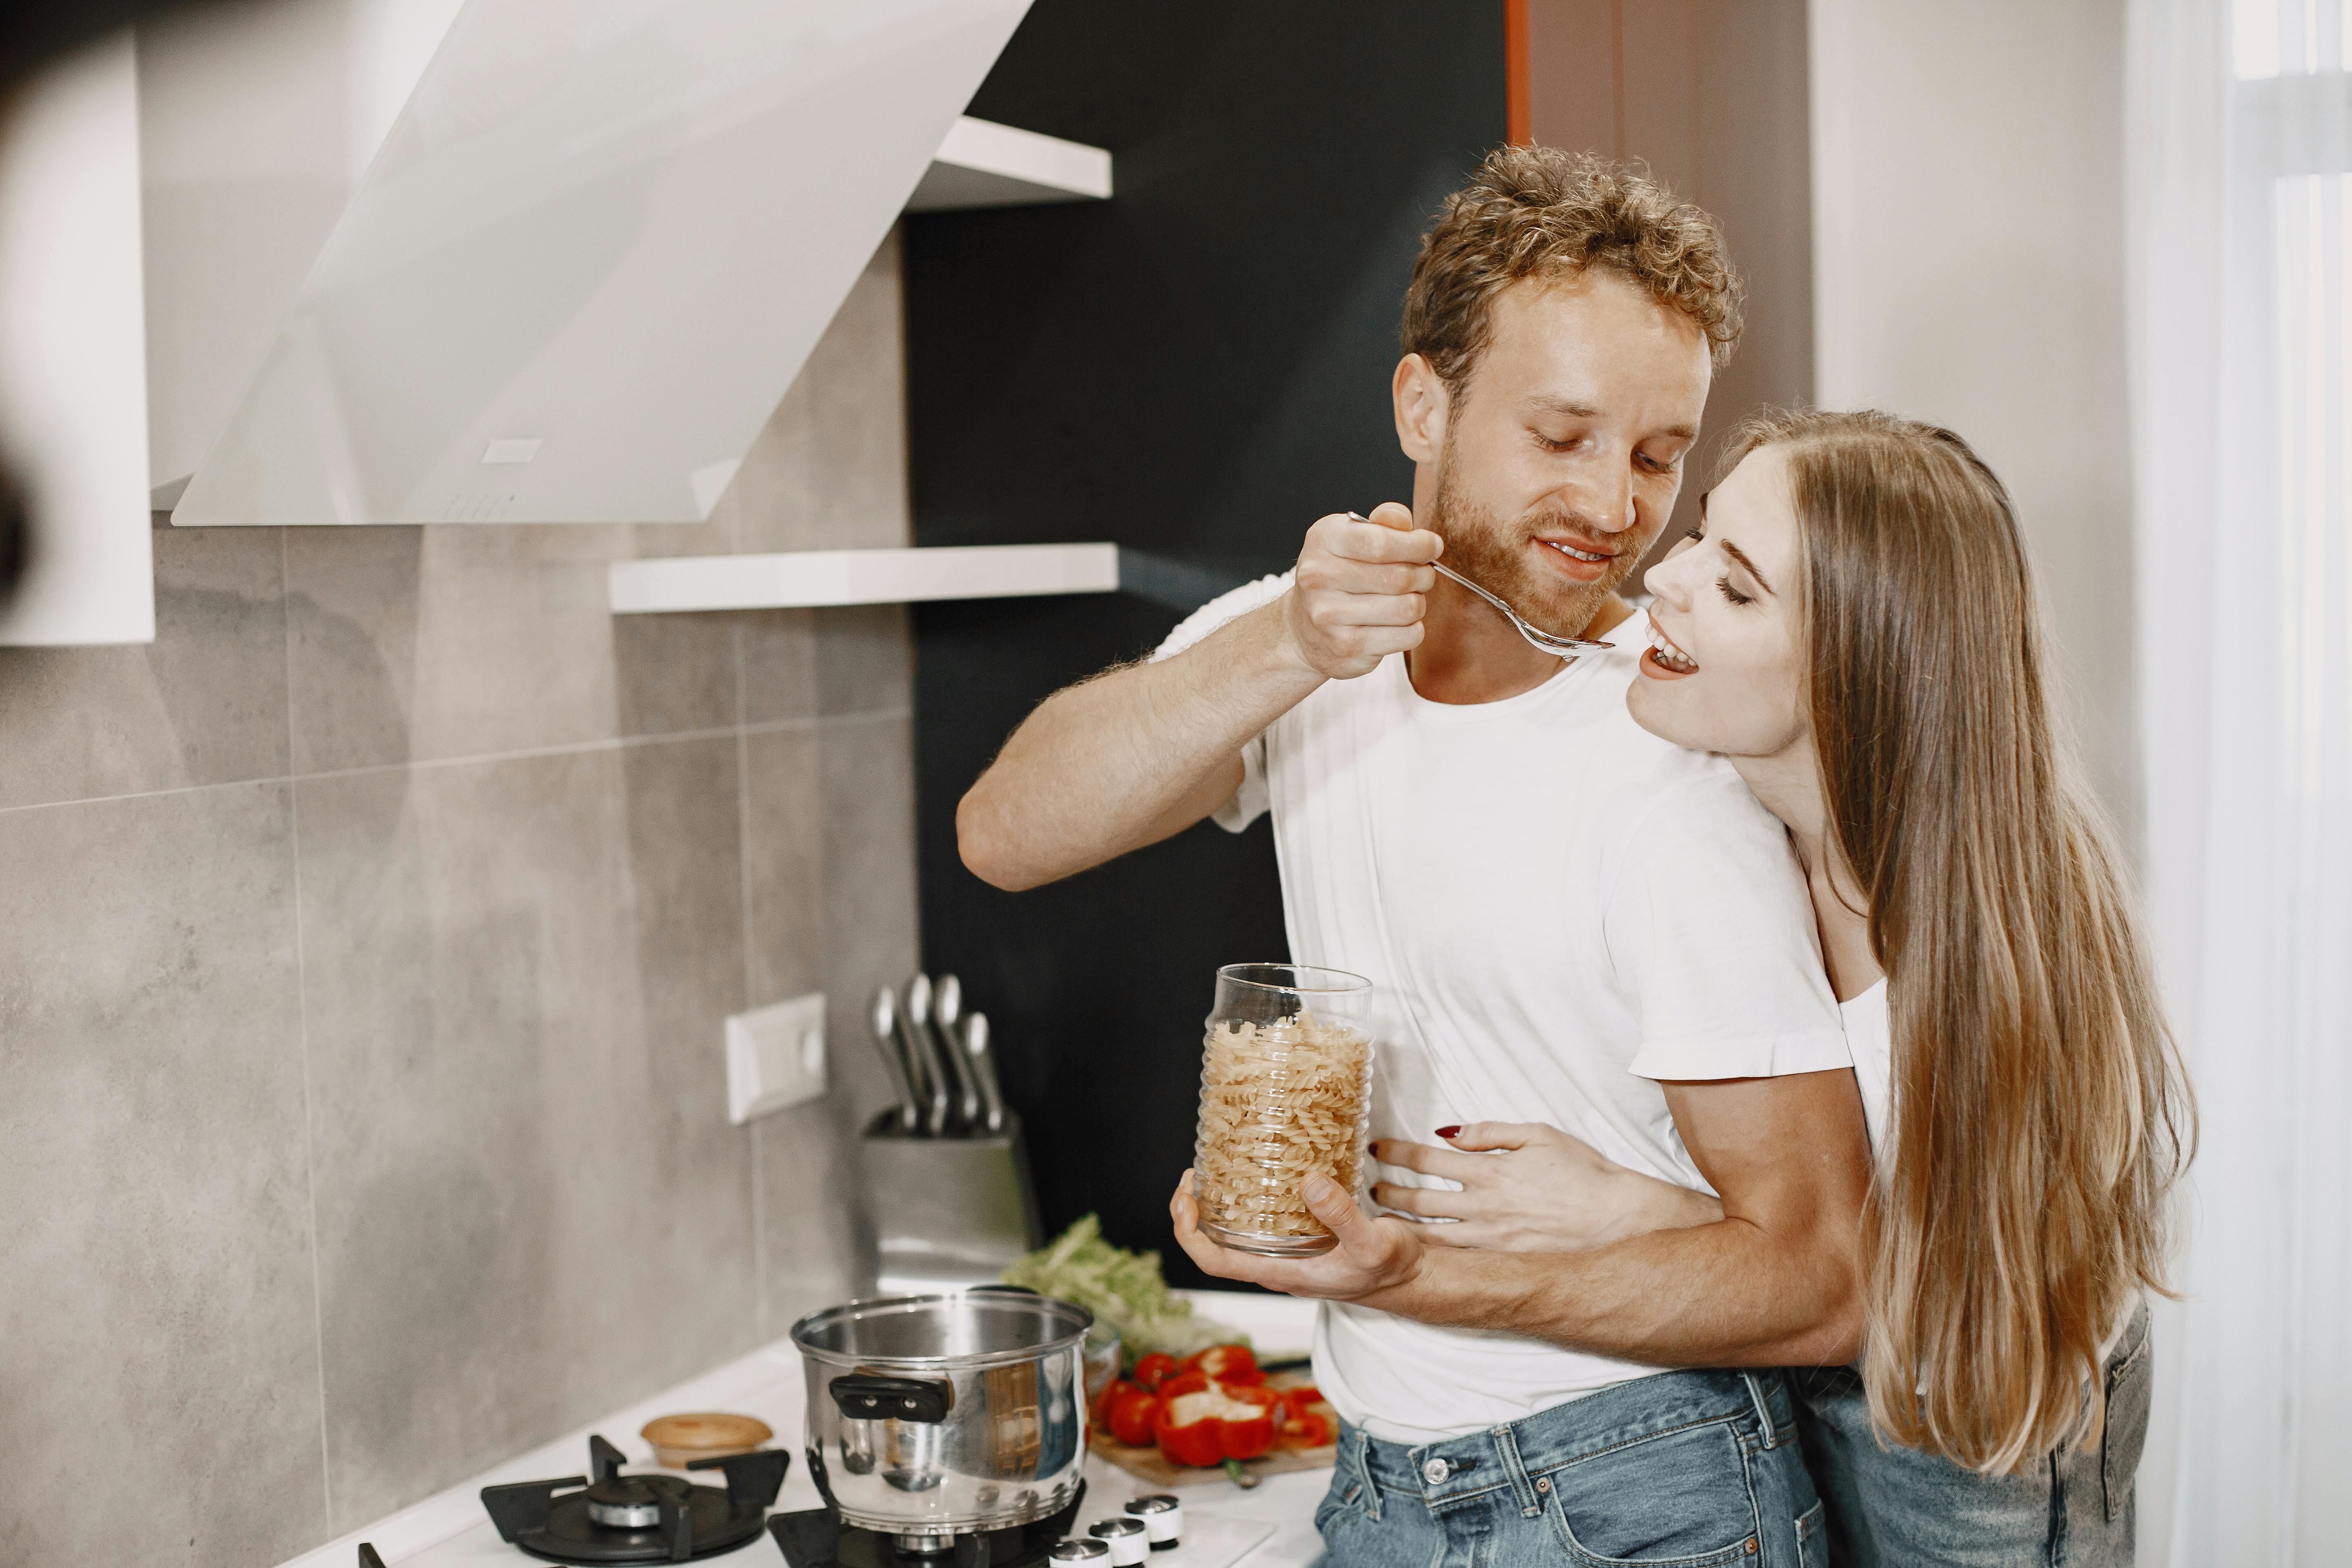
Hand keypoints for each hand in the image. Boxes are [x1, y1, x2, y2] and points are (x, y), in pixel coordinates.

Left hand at [1169, 1169, 1427, 1305]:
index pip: (1214, 1261)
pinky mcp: (1302, 1239)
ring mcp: (1287, 1254)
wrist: (1415, 1278)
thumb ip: (1341, 1215)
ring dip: (1219, 1203)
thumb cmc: (1394, 1270)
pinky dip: (1249, 1197)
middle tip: (1196, 1171)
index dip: (1189, 1231)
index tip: (1187, 1196)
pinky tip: (1259, 1170)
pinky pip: (1261, 1221)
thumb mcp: (1372, 1243)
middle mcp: (1276, 1265)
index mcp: (1281, 1273)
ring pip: (1236, 1232)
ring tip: (1216, 1166)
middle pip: (1215, 1245)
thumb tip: (1307, 1181)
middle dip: (1195, 1210)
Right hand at [1279, 502, 1442, 679]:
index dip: (1417, 544)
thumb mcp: (1353, 538)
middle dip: (1424, 575)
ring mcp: (1329, 616)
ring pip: (1408, 608)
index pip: (1380, 542)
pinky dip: (1413, 629)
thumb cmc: (1338, 577)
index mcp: (1323, 541)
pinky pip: (1407, 636)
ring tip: (1408, 599)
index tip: (1432, 546)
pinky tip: (1398, 623)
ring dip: (1418, 603)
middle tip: (1423, 576)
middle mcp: (1318, 577)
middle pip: (1400, 577)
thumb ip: (1383, 524)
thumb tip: (1403, 521)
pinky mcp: (1346, 647)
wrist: (1302, 630)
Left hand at [1371, 1123, 1723, 1251]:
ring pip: (1428, 1233)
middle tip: (1367, 1187)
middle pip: (1419, 1199)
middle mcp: (1482, 1206)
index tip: (1377, 1149)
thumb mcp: (1539, 1135)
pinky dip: (1425, 1253)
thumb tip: (1449, 1132)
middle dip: (1387, 1192)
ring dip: (1399, 1225)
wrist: (1618, 1220)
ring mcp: (1488, 1239)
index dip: (1397, 1153)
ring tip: (1377, 1219)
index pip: (1427, 1159)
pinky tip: (1410, 1251)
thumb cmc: (1583, 1173)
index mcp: (1489, 1169)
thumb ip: (1491, 1133)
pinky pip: (1452, 1258)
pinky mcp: (1499, 1261)